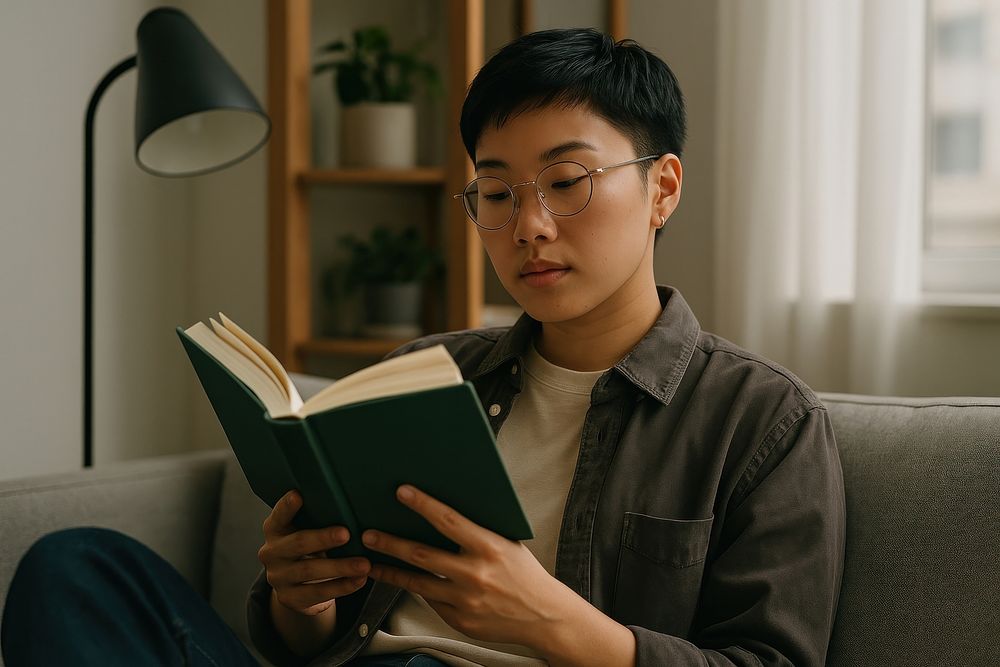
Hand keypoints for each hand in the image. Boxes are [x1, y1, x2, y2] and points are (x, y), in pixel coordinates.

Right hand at [258, 490, 370, 615]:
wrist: (296, 586)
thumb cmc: (308, 548)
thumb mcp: (305, 532)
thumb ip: (317, 520)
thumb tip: (348, 505)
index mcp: (274, 530)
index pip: (278, 516)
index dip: (286, 506)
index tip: (298, 494)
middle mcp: (271, 552)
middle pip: (298, 543)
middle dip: (323, 538)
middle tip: (347, 534)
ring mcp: (277, 577)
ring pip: (310, 571)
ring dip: (340, 567)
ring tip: (364, 564)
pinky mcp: (289, 598)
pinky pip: (318, 592)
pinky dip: (342, 586)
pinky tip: (360, 580)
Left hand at [362, 484, 575, 649]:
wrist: (544, 616)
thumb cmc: (525, 573)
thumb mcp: (507, 544)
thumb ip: (477, 532)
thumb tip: (443, 513)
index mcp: (489, 547)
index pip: (448, 520)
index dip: (423, 504)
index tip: (401, 492)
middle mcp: (475, 574)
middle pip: (421, 554)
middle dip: (390, 543)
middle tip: (368, 534)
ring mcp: (465, 600)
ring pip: (418, 583)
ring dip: (391, 572)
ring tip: (372, 564)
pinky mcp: (460, 620)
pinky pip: (432, 602)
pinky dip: (420, 590)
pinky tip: (407, 582)